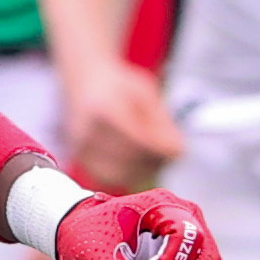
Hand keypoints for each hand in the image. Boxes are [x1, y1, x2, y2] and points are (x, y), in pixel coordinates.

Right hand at [63, 58, 184, 192]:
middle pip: (130, 162)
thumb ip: (162, 123)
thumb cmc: (119, 85)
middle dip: (156, 161)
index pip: (138, 141)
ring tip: (154, 155)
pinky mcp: (78, 160)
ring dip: (143, 170)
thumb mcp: (146, 93)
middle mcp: (86, 132)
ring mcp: (79, 148)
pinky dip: (126, 174)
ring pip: (120, 175)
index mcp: (104, 110)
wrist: (84, 81)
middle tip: (169, 151)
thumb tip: (178, 152)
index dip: (163, 150)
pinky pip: (108, 178)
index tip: (181, 149)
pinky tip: (136, 161)